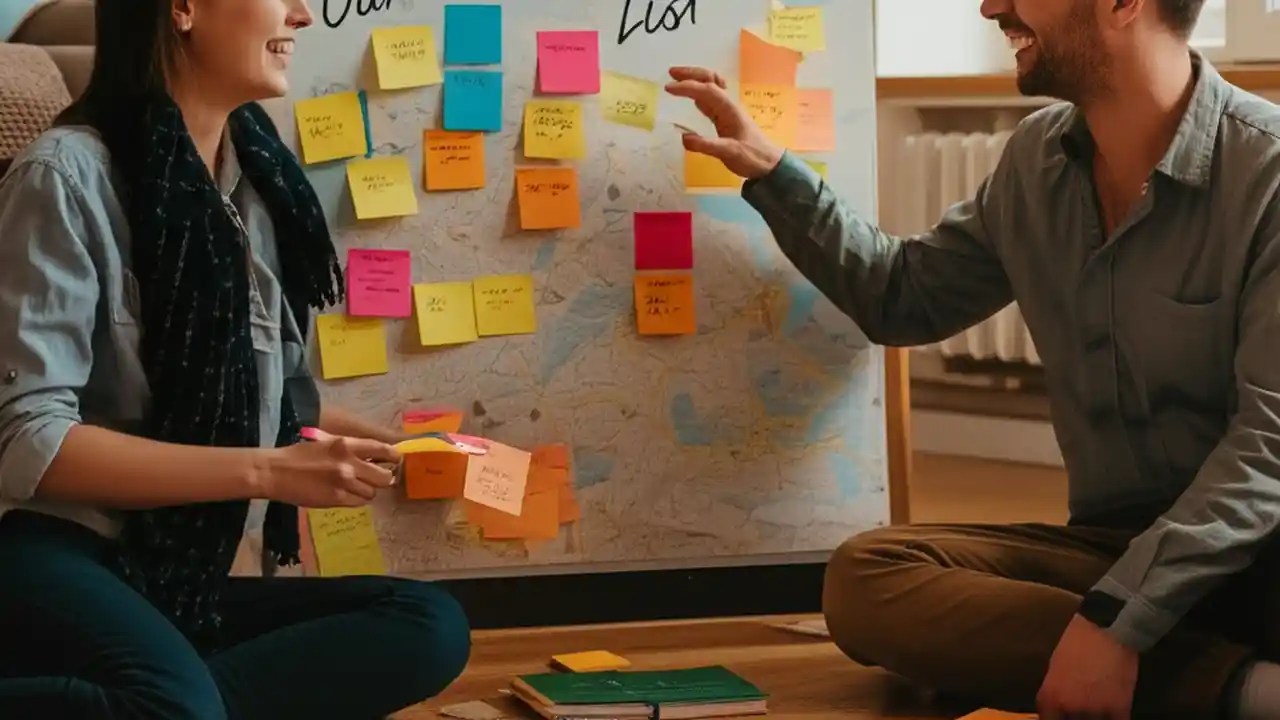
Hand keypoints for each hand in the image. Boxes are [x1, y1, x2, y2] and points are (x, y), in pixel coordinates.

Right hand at [260, 429, 399, 507]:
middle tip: (377, 479)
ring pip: (372, 492)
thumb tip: (373, 456)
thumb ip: (350, 449)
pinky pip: (358, 503)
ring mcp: (344, 483)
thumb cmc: (299, 456)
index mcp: (346, 444)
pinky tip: (345, 495)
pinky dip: (355, 500)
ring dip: (367, 491)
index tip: (395, 461)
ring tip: (354, 488)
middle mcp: (349, 463)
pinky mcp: (336, 499)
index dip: (394, 457)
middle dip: (383, 479)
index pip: (383, 449)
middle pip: (384, 476)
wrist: (275, 472)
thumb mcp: (327, 443)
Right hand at [664, 66, 783, 179]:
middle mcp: (728, 105)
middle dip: (691, 74)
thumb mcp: (729, 153)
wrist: (769, 164)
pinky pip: (711, 100)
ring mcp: (727, 111)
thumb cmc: (752, 157)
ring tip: (677, 80)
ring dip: (695, 80)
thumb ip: (707, 146)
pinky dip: (699, 94)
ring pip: (711, 87)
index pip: (707, 90)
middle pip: (710, 80)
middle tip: (671, 73)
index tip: (668, 88)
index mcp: (729, 109)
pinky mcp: (725, 119)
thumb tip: (683, 138)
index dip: (688, 87)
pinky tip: (691, 99)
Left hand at [1037, 614, 1138, 719]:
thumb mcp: (1055, 668)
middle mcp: (1069, 709)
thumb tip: (1058, 707)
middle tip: (1081, 712)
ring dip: (1096, 719)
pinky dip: (1115, 719)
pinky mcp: (1119, 709)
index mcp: (1050, 698)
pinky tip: (1114, 715)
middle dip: (1076, 719)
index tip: (1063, 717)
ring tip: (1098, 712)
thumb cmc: (1077, 642)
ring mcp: (1095, 711)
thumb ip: (1056, 692)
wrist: (1107, 628)